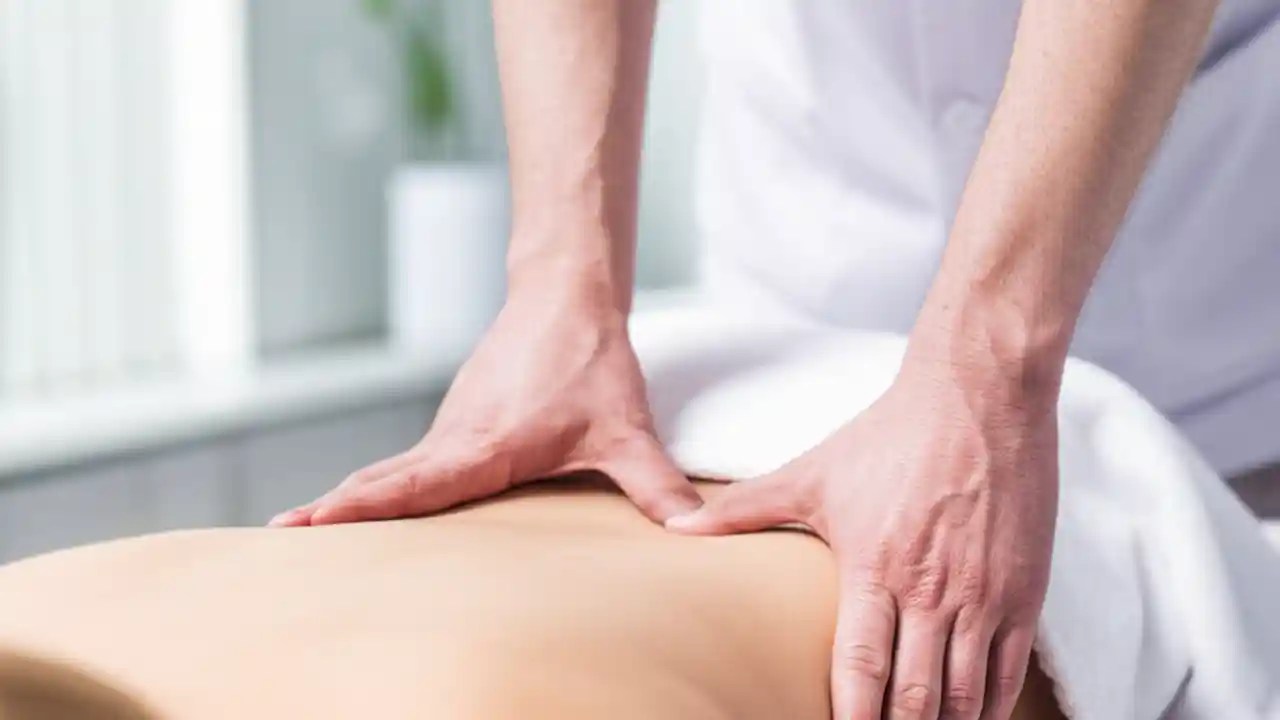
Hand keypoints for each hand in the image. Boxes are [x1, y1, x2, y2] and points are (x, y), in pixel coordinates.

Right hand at [270, 283, 701, 526]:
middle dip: (332, 512)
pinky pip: (402, 465)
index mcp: (487, 444)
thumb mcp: (628, 430)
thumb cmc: (593, 363)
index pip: (418, 484)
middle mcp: (455, 437)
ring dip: (343, 502)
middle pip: (382, 481)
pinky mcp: (452, 427)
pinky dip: (369, 490)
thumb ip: (657, 484)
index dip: (368, 507)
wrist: (566, 298)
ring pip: (386, 472)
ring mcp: (448, 430)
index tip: (315, 521)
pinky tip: (352, 513)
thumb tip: (696, 531)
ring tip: (295, 534)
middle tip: (279, 538)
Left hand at [666, 358, 1057, 719]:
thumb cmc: (890, 435)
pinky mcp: (1023, 590)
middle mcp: (930, 590)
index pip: (860, 666)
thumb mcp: (812, 474)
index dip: (851, 716)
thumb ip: (741, 509)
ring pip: (964, 694)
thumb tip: (674, 524)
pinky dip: (989, 706)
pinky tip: (972, 719)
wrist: (977, 396)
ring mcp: (982, 595)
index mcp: (873, 567)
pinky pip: (1009, 672)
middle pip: (914, 695)